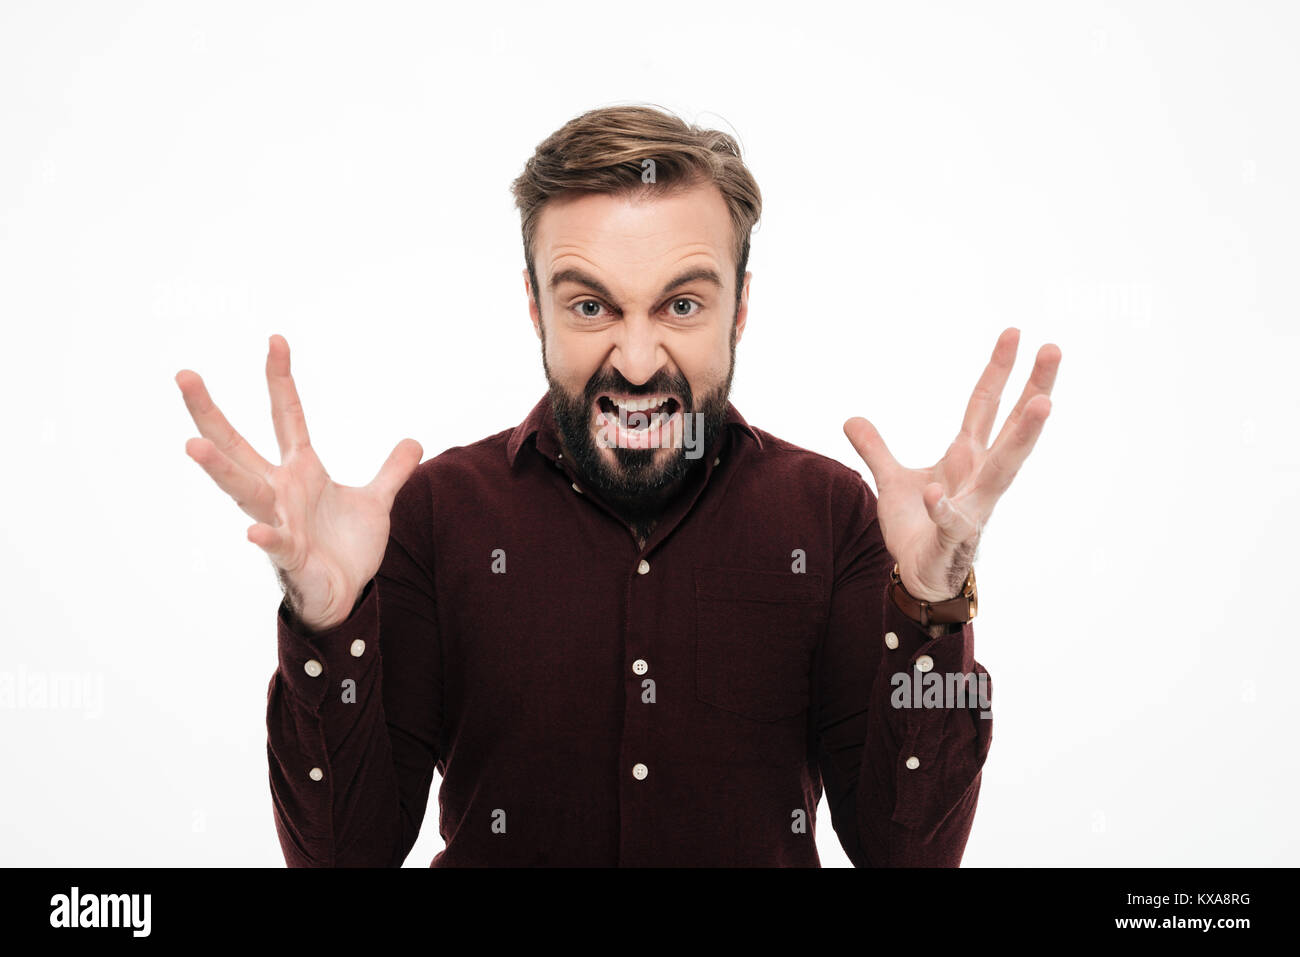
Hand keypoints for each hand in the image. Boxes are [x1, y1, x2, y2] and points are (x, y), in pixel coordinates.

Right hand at [176, 334, 422, 630]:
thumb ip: (392, 471)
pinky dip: (266, 537)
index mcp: (300, 471)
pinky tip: (254, 530)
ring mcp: (280, 521)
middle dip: (211, 412)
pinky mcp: (289, 554)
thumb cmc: (346, 548)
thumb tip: (414, 442)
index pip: (286, 415)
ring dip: (219, 469)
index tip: (276, 339)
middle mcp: (280, 490)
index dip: (281, 379)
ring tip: (193, 445)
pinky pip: (274, 543)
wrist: (345, 595)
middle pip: (238, 444)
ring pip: (243, 490)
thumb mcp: (376, 502)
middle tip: (184, 375)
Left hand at [843, 327, 1059, 601]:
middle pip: (1013, 427)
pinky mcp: (953, 538)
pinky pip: (950, 520)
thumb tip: (851, 420)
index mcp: (967, 458)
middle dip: (1035, 388)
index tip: (1015, 332)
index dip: (999, 370)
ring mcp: (972, 507)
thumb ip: (876, 450)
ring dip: (1022, 437)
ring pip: (1003, 469)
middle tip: (1054, 348)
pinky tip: (938, 491)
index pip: (986, 406)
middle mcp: (979, 478)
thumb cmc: (917, 528)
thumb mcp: (892, 481)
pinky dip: (943, 507)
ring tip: (1044, 403)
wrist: (919, 578)